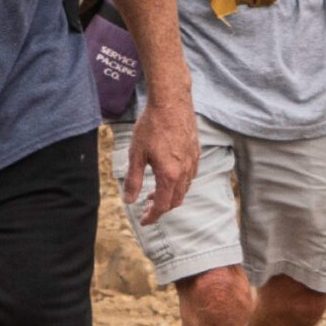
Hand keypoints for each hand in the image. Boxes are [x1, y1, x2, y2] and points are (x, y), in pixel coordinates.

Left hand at [124, 85, 198, 224]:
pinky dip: (179, 183)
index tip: (143, 221)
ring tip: (154, 192)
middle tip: (146, 207)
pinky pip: (190, 176)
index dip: (152, 216)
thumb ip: (133, 180)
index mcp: (169, 175)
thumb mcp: (136, 154)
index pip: (163, 206)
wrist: (171, 103)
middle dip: (161, 208)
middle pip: (176, 200)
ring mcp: (193, 162)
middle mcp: (185, 172)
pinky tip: (168, 175)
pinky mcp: (196, 152)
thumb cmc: (151, 127)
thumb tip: (129, 201)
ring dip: (170, 195)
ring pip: (185, 189)